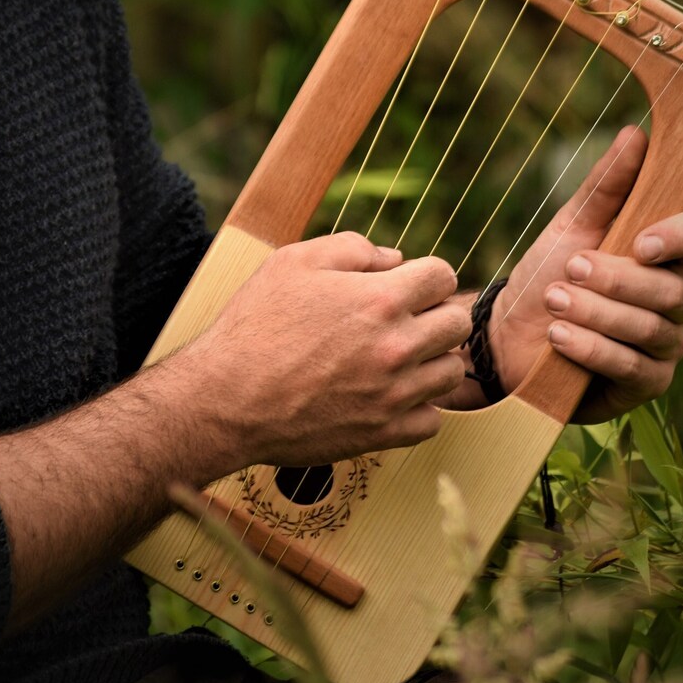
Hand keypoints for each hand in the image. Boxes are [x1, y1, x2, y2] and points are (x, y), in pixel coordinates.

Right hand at [183, 232, 469, 470]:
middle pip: (456, 323)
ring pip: (450, 372)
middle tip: (404, 321)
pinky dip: (418, 408)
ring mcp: (393, 394)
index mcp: (380, 299)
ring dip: (430, 361)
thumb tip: (395, 259)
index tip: (406, 287)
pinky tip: (390, 395)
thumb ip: (352, 249)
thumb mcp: (294, 262)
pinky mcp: (382, 433)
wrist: (225, 399)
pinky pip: (431, 421)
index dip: (425, 276)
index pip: (443, 276)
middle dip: (435, 314)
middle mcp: (396, 346)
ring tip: (396, 359)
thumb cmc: (255, 325)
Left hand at [489, 126, 682, 421]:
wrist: (508, 335)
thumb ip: (605, 186)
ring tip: (555, 302)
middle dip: (616, 280)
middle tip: (570, 269)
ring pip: (650, 329)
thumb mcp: (571, 225)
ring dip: (596, 313)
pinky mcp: (646, 384)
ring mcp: (664, 345)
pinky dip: (592, 348)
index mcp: (667, 253)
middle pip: (673, 290)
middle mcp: (677, 300)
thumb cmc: (548, 274)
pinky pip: (632, 367)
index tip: (641, 241)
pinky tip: (560, 337)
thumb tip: (636, 134)